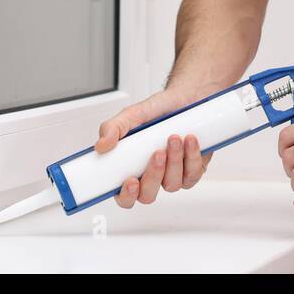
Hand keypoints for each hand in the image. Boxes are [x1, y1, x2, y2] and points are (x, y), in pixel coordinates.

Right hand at [95, 88, 213, 208]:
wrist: (186, 98)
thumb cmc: (158, 110)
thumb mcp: (132, 115)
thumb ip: (113, 128)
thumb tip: (100, 146)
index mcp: (131, 168)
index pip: (123, 196)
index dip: (126, 195)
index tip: (131, 181)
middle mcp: (151, 176)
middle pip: (148, 195)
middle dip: (154, 175)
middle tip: (157, 153)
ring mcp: (173, 175)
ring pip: (172, 184)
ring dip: (174, 161)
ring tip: (174, 138)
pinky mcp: (192, 170)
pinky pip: (192, 174)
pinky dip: (192, 157)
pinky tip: (190, 140)